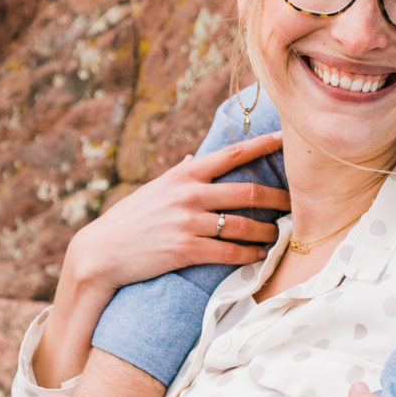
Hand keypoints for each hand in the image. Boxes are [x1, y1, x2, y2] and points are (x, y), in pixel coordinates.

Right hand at [63, 133, 289, 299]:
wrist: (101, 252)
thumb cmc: (130, 219)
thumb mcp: (154, 188)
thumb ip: (179, 173)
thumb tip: (194, 156)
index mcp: (184, 174)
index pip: (232, 153)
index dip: (263, 145)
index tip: (285, 139)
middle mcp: (189, 194)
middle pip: (247, 191)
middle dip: (277, 198)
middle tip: (295, 203)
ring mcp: (188, 222)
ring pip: (243, 225)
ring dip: (267, 231)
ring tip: (277, 235)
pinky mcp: (185, 249)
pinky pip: (229, 252)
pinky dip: (250, 255)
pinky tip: (259, 257)